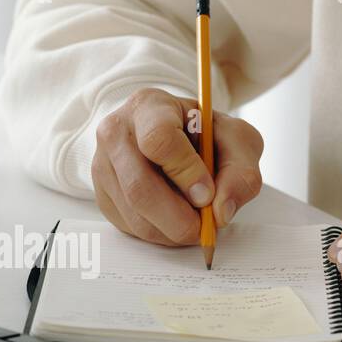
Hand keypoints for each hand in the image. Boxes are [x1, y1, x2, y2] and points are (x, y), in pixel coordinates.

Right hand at [92, 88, 263, 245]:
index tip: (207, 194)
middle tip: (206, 226)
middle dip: (179, 218)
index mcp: (148, 107)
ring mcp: (102, 165)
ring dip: (172, 231)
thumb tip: (221, 211)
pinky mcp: (101, 195)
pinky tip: (175, 220)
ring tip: (195, 223)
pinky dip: (160, 234)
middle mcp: (115, 133)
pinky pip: (130, 226)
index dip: (186, 173)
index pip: (159, 140)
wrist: (170, 136)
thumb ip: (240, 171)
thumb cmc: (202, 134)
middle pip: (139, 187)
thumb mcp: (235, 139)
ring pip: (135, 214)